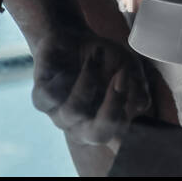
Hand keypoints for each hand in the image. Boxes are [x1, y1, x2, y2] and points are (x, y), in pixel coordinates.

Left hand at [31, 29, 152, 147]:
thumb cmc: (103, 58)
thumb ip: (137, 85)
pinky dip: (75, 71)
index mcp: (107, 122)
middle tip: (122, 80)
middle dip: (113, 109)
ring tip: (99, 58)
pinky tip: (87, 58)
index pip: (120, 142)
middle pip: (98, 134)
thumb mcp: (127, 65)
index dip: (130, 139)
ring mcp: (60, 114)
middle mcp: (83, 125)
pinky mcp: (40, 98)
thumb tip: (141, 104)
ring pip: (74, 111)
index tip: (140, 118)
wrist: (71, 38)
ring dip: (90, 80)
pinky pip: (54, 94)